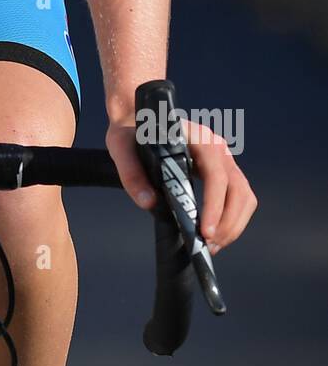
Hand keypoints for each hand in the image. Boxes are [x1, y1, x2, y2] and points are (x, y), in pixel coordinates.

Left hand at [106, 118, 256, 253]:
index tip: (205, 230)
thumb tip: (148, 203)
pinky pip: (238, 197)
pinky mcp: (222, 171)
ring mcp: (223, 159)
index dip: (214, 203)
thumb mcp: (121, 147)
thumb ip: (131, 173)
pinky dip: (231, 219)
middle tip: (208, 246)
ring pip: (244, 196)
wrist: (138, 119)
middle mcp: (216, 147)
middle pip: (238, 188)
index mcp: (197, 137)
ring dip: (233, 224)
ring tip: (211, 245)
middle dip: (228, 221)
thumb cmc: (132, 131)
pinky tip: (214, 234)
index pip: (216, 173)